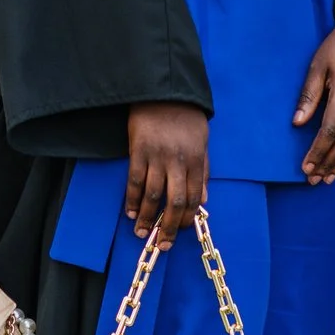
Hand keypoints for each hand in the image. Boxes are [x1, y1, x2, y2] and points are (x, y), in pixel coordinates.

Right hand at [125, 102, 208, 244]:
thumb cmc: (186, 116)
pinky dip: (132, 199)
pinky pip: (134, 180)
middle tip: (163, 244)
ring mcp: (156, 157)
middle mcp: (177, 162)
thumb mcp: (202, 142)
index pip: (194, 198)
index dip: (188, 219)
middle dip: (169, 227)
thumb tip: (203, 199)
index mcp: (196, 160)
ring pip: (152, 195)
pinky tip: (130, 212)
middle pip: (175, 202)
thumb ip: (202, 170)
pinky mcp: (138, 150)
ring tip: (142, 232)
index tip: (182, 232)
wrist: (163, 90)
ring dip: (147, 217)